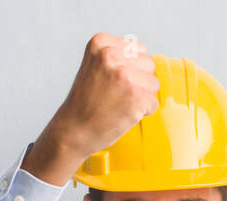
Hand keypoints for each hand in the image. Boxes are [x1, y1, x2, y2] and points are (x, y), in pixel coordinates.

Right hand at [22, 33, 160, 185]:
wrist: (72, 132)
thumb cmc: (84, 103)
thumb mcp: (93, 66)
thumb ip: (117, 56)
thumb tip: (147, 60)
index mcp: (101, 43)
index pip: (138, 49)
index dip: (129, 68)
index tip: (111, 81)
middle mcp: (112, 55)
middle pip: (148, 64)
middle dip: (137, 81)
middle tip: (114, 94)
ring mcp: (125, 76)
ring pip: (153, 84)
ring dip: (140, 97)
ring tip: (118, 104)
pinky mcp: (136, 96)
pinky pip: (153, 103)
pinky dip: (142, 113)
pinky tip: (122, 114)